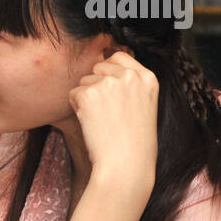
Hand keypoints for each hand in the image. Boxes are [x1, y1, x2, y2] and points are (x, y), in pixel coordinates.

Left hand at [68, 50, 157, 194]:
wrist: (126, 165)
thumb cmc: (135, 142)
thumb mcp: (144, 106)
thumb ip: (131, 86)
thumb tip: (107, 68)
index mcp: (148, 78)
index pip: (120, 56)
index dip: (109, 70)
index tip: (108, 87)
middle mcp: (129, 76)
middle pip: (99, 66)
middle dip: (96, 84)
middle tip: (105, 111)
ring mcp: (108, 83)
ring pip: (84, 81)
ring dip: (86, 98)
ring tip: (102, 120)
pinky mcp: (89, 95)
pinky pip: (73, 94)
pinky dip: (77, 108)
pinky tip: (92, 124)